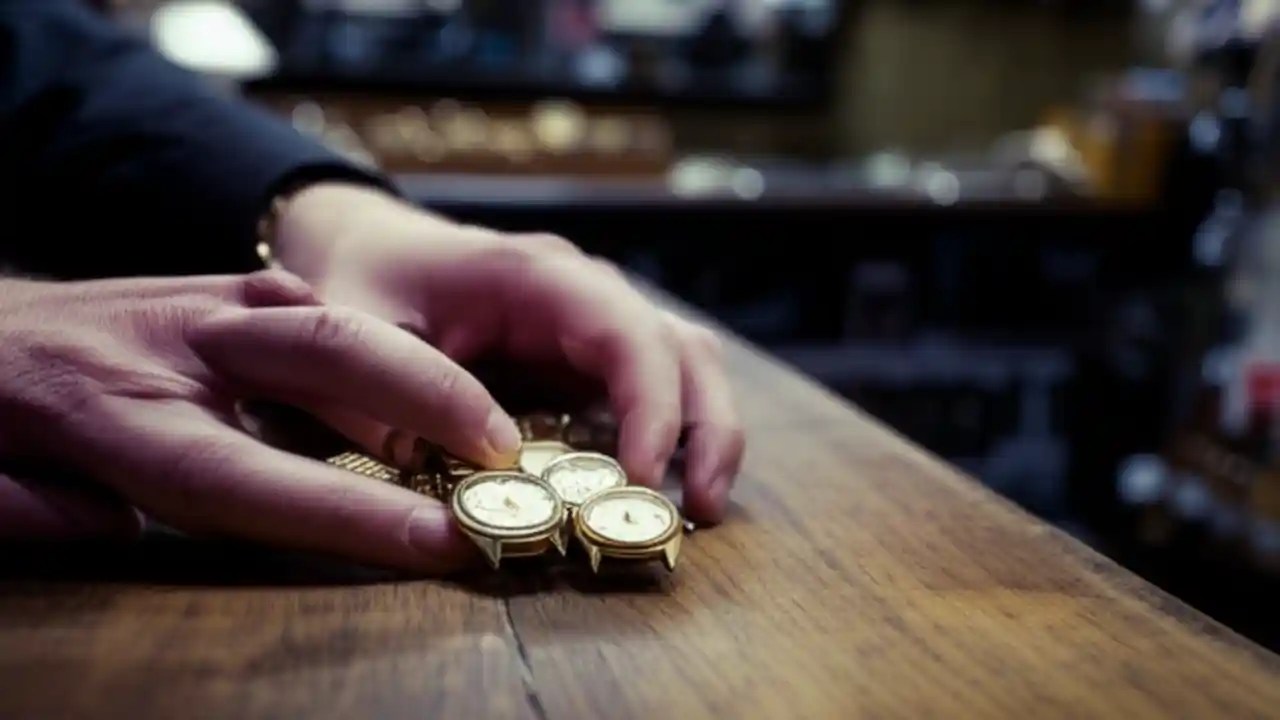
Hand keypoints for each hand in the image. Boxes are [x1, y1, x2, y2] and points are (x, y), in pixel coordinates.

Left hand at [0, 271, 523, 572]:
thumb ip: (41, 519)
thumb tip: (123, 529)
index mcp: (113, 414)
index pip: (252, 479)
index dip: (353, 516)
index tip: (441, 542)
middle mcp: (171, 347)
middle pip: (326, 352)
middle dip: (429, 395)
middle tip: (503, 447)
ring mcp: (195, 305)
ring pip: (328, 316)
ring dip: (412, 364)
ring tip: (483, 419)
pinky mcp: (209, 291)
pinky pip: (304, 305)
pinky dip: (360, 340)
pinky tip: (399, 374)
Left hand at [273, 183, 744, 521]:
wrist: (362, 246)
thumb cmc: (361, 278)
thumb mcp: (354, 328)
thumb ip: (403, 385)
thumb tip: (492, 458)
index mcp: (534, 276)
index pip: (623, 331)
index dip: (648, 403)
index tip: (641, 477)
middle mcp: (582, 292)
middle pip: (679, 348)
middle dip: (703, 427)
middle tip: (702, 508)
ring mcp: (592, 324)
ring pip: (684, 365)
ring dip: (701, 434)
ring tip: (699, 509)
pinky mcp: (587, 358)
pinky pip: (652, 390)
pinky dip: (670, 439)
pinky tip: (656, 493)